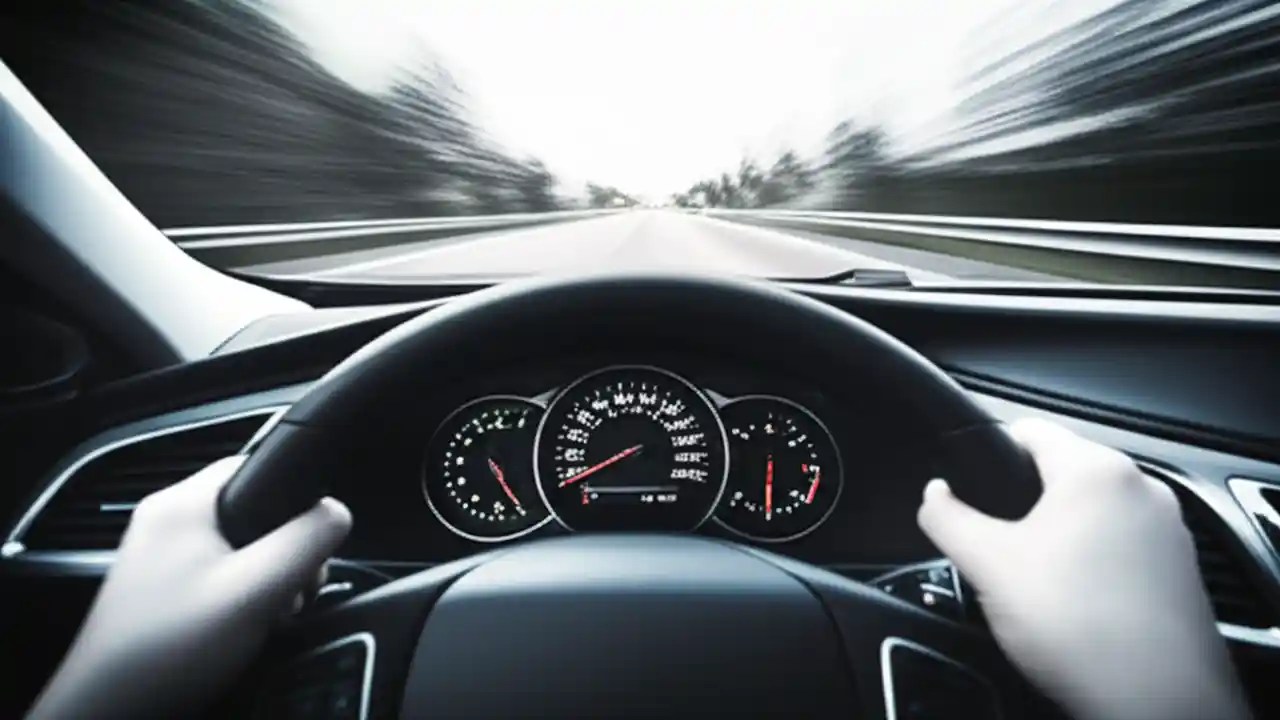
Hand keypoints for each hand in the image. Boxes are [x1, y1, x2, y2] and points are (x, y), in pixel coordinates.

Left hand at [28, 456, 351, 718]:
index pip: (256, 465)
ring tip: (270, 612)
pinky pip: (221, 572)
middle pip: (254, 510)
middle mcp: (166, 521)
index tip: (312, 539)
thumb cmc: (170, 650)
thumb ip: (305, 544)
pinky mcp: (162, 588)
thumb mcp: (255, 590)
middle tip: (292, 589)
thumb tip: (338, 512)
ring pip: (241, 545)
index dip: (297, 497)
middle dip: (286, 550)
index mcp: (182, 504)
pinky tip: (247, 624)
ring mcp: (160, 556)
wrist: (113, 712)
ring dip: (268, 577)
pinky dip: (244, 593)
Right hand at [918, 418, 1249, 719]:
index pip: (1029, 430)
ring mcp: (1169, 530)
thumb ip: (948, 518)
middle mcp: (1143, 488)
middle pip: (1061, 474)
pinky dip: (1094, 565)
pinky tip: (1076, 605)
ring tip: (1037, 583)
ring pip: (1093, 514)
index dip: (988, 454)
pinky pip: (1122, 549)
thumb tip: (932, 494)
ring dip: (1061, 536)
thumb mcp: (988, 565)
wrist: (1155, 701)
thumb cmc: (1076, 625)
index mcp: (1096, 469)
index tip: (969, 489)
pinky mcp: (1181, 571)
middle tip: (999, 550)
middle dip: (1024, 505)